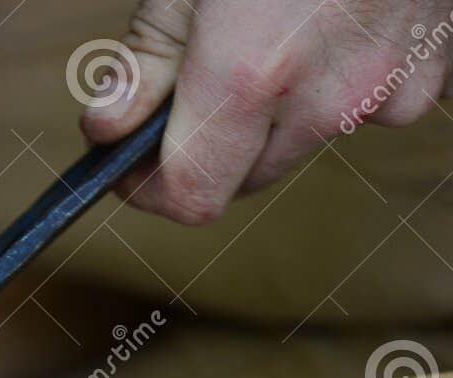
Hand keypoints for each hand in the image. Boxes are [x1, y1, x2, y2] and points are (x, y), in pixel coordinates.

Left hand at [81, 0, 450, 223]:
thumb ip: (145, 61)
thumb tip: (107, 127)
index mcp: (251, 73)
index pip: (193, 196)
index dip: (153, 191)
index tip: (133, 169)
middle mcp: (324, 97)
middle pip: (246, 175)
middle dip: (214, 146)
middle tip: (202, 82)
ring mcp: (386, 90)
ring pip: (305, 142)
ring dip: (281, 113)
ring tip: (281, 34)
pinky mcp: (428, 77)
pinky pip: (369, 108)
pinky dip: (343, 83)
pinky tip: (336, 30)